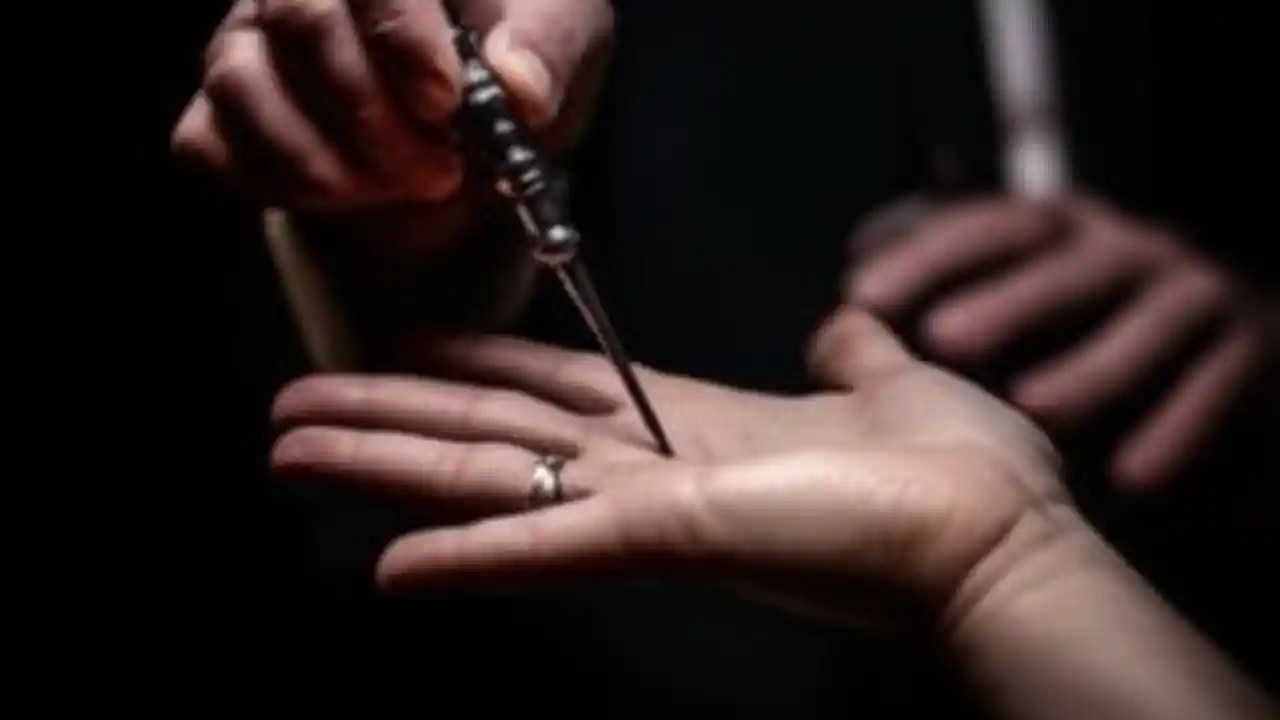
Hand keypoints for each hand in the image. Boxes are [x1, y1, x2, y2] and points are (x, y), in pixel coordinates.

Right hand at [171, 0, 612, 212]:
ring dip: (326, 159)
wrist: (477, 127)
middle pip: (298, 21)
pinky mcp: (222, 109)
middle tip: (440, 172)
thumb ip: (548, 48)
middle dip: (372, 113)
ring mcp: (249, 40)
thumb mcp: (565, 40)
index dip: (400, 34)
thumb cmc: (515, 58)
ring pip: (242, 85)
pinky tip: (345, 198)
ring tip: (407, 190)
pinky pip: (208, 143)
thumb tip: (521, 87)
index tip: (445, 102)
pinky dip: (275, 184)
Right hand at [271, 309, 1065, 622]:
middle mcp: (650, 465)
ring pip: (492, 478)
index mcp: (692, 423)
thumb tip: (843, 329)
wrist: (995, 537)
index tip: (404, 350)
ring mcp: (648, 505)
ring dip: (387, 465)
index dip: (472, 367)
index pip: (554, 387)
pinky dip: (467, 556)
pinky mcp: (665, 534)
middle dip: (390, 420)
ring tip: (290, 449)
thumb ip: (853, 354)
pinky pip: (547, 545)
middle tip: (293, 414)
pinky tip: (384, 562)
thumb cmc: (957, 471)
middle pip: (494, 433)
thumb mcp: (894, 381)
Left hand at [846, 196, 1276, 490]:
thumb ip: (947, 290)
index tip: (860, 294)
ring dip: (1094, 364)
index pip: (991, 225)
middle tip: (942, 342)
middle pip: (1068, 263)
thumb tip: (843, 318)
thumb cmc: (1088, 319)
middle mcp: (1126, 247)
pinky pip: (1220, 386)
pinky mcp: (1251, 351)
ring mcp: (1194, 292)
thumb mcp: (1023, 287)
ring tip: (1035, 410)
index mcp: (1061, 229)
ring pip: (1149, 320)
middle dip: (1009, 299)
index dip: (928, 253)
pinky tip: (1135, 480)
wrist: (1229, 340)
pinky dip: (1182, 429)